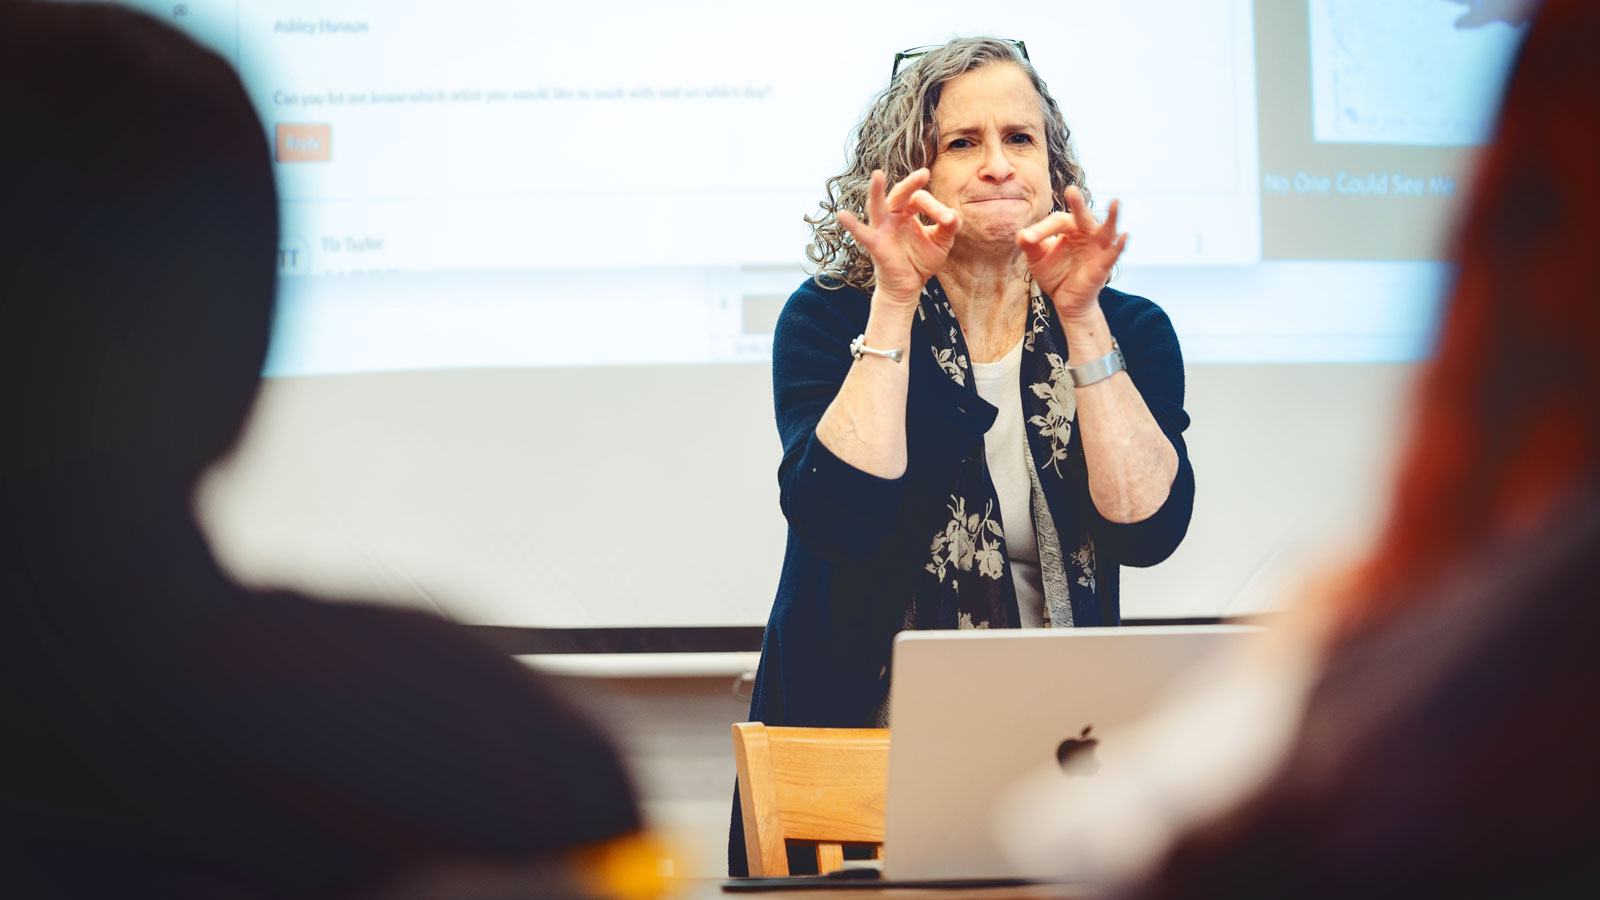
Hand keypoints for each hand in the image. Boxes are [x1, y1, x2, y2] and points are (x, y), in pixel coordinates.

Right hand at [839, 168, 960, 307]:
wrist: (909, 287)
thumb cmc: (921, 261)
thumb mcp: (941, 242)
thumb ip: (949, 227)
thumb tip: (953, 215)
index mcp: (908, 211)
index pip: (921, 200)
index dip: (936, 208)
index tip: (949, 220)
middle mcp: (893, 216)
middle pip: (900, 194)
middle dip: (911, 184)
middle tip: (924, 174)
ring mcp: (882, 229)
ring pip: (877, 206)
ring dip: (876, 191)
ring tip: (877, 175)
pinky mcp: (876, 245)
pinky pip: (863, 235)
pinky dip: (853, 226)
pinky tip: (843, 215)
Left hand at [1017, 187, 1127, 320]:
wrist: (1064, 300)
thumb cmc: (1054, 273)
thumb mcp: (1037, 257)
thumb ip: (1029, 244)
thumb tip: (1022, 235)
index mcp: (1069, 228)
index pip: (1057, 221)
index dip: (1042, 229)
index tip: (1028, 239)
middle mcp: (1086, 234)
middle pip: (1083, 216)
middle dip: (1078, 204)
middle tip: (1071, 190)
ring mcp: (1096, 249)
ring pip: (1106, 230)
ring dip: (1112, 217)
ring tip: (1116, 202)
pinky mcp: (1102, 266)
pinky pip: (1112, 255)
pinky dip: (1119, 246)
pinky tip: (1123, 236)